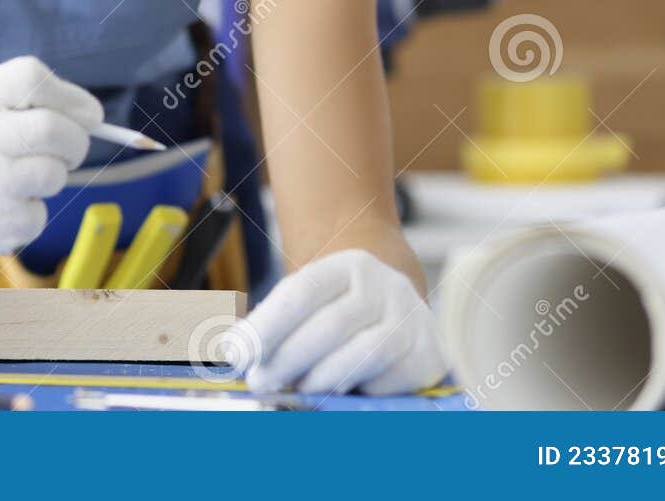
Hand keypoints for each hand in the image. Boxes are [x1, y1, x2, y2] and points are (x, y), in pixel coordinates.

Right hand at [0, 55, 102, 281]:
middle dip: (76, 142)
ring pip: (51, 175)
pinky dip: (30, 215)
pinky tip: (3, 210)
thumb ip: (20, 106)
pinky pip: (36, 216)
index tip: (89, 115)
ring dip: (52, 179)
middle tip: (70, 151)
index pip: (31, 77)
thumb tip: (91, 116)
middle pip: (52, 129)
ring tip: (25, 181)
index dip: (71, 96)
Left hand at [240, 249, 447, 395]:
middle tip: (259, 383)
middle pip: (330, 325)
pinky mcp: (428, 358)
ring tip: (294, 393)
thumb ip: (277, 327)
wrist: (401, 317)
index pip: (302, 292)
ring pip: (361, 355)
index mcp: (347, 266)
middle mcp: (385, 287)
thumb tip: (236, 357)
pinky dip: (356, 394)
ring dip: (320, 381)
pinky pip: (386, 383)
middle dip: (288, 359)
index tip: (236, 354)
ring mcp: (412, 321)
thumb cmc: (343, 316)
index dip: (266, 325)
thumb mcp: (314, 305)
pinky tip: (337, 398)